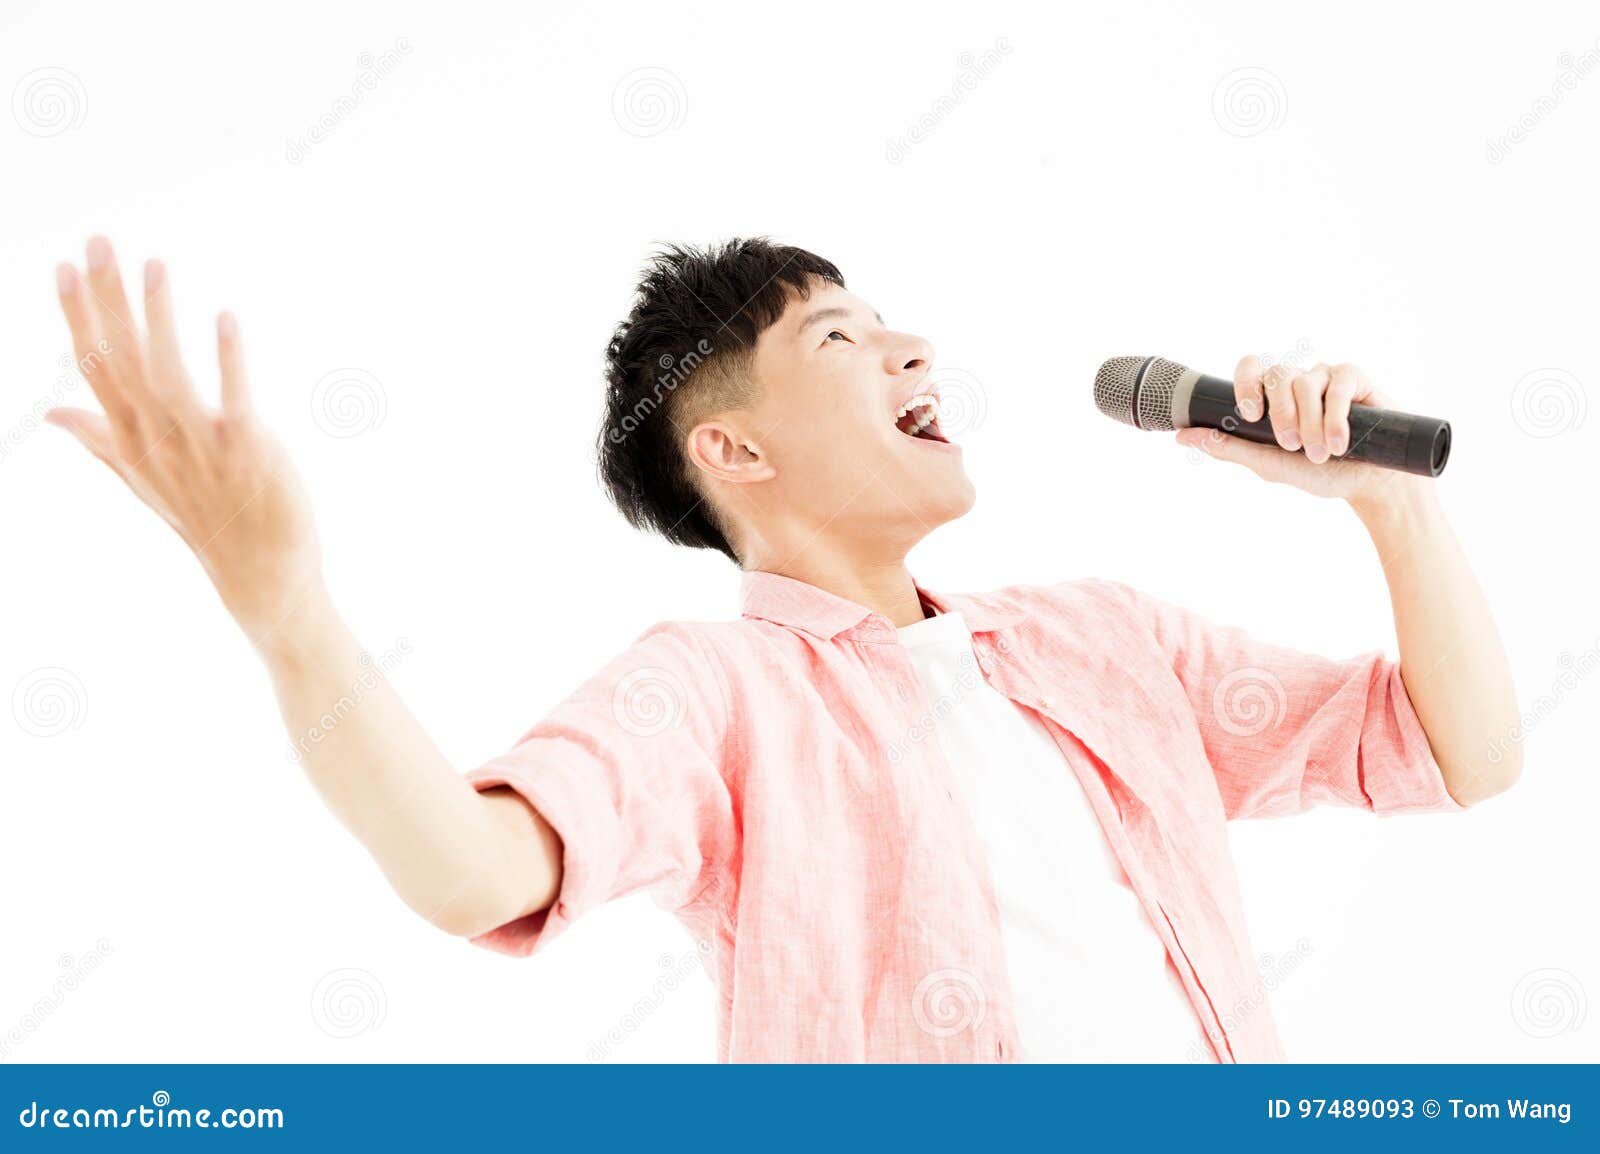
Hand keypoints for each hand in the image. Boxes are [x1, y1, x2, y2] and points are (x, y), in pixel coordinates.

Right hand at [48, 237, 322, 641]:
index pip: (96, 368)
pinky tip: (227, 319)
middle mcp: (158, 441)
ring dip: (160, 319)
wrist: (261, 577)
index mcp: (133, 439)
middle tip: (99, 241)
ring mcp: (201, 450)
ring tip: (155, 264)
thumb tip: (52, 415)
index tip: (66, 265)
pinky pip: (236, 403)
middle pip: (125, 361)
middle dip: (109, 300)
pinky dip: (230, 362)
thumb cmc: (205, 521)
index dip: (79, 316)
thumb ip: (101, 440)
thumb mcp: (144, 479)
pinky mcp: (249, 456)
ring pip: (170, 376)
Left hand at [1176, 355, 1424, 508]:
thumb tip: (1182, 437)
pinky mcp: (1356, 379)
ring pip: (1307, 381)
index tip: (1250, 415)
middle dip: (1282, 414)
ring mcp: (1326, 378)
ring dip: (1313, 423)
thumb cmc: (1317, 473)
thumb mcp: (1268, 464)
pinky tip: (1342, 441)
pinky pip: (1340, 383)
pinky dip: (1338, 415)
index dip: (1246, 383)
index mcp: (1272, 397)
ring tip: (1323, 453)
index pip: (1251, 367)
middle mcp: (1297, 382)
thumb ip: (1228, 447)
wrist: (1368, 484)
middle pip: (1278, 375)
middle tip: (1292, 447)